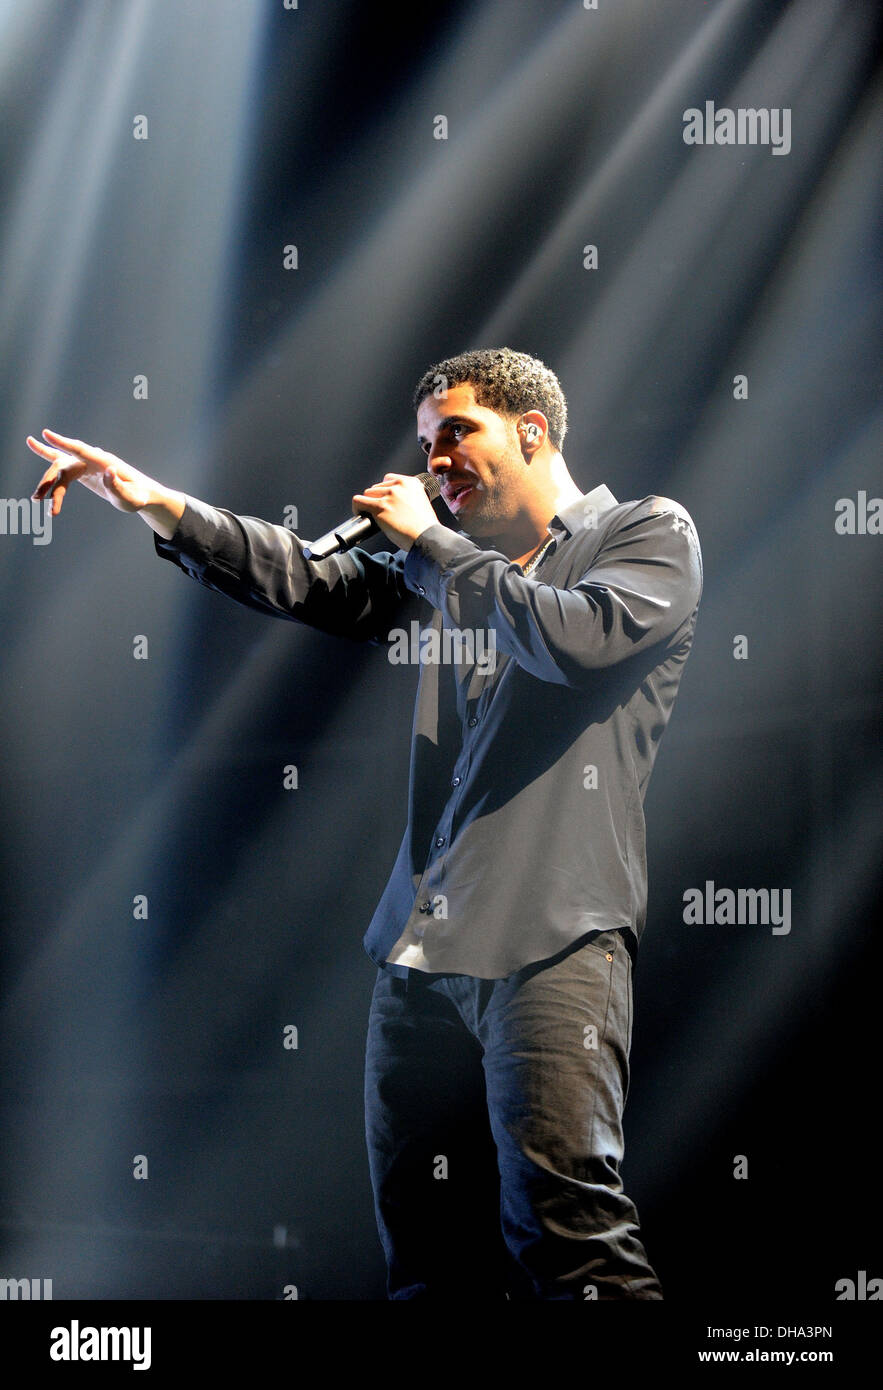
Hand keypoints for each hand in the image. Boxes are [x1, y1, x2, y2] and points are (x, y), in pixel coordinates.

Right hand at [27, 428, 157, 516]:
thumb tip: (109, 469)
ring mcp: (87, 465)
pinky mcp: (84, 473)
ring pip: (60, 471)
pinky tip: (43, 495)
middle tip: (37, 497)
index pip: (80, 449)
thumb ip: (118, 485)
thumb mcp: (130, 497)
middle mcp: (92, 460)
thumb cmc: (138, 497)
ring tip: (35, 500)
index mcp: (103, 461)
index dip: (62, 442)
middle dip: (49, 480)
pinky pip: (64, 476)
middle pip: (64, 464)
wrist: (143, 496)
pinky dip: (54, 487)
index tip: (45, 433)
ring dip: (48, 485)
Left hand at [351, 473, 437, 550]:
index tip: (385, 501)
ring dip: (368, 504)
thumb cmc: (424, 527)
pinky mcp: (380, 506)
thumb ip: (407, 497)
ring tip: (372, 515)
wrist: (426, 537)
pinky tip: (361, 514)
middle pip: (376, 487)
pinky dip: (357, 508)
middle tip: (381, 512)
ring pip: (367, 494)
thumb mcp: (420, 503)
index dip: (384, 491)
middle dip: (377, 499)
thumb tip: (392, 502)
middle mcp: (399, 486)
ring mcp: (389, 496)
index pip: (388, 479)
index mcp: (411, 483)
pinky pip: (358, 501)